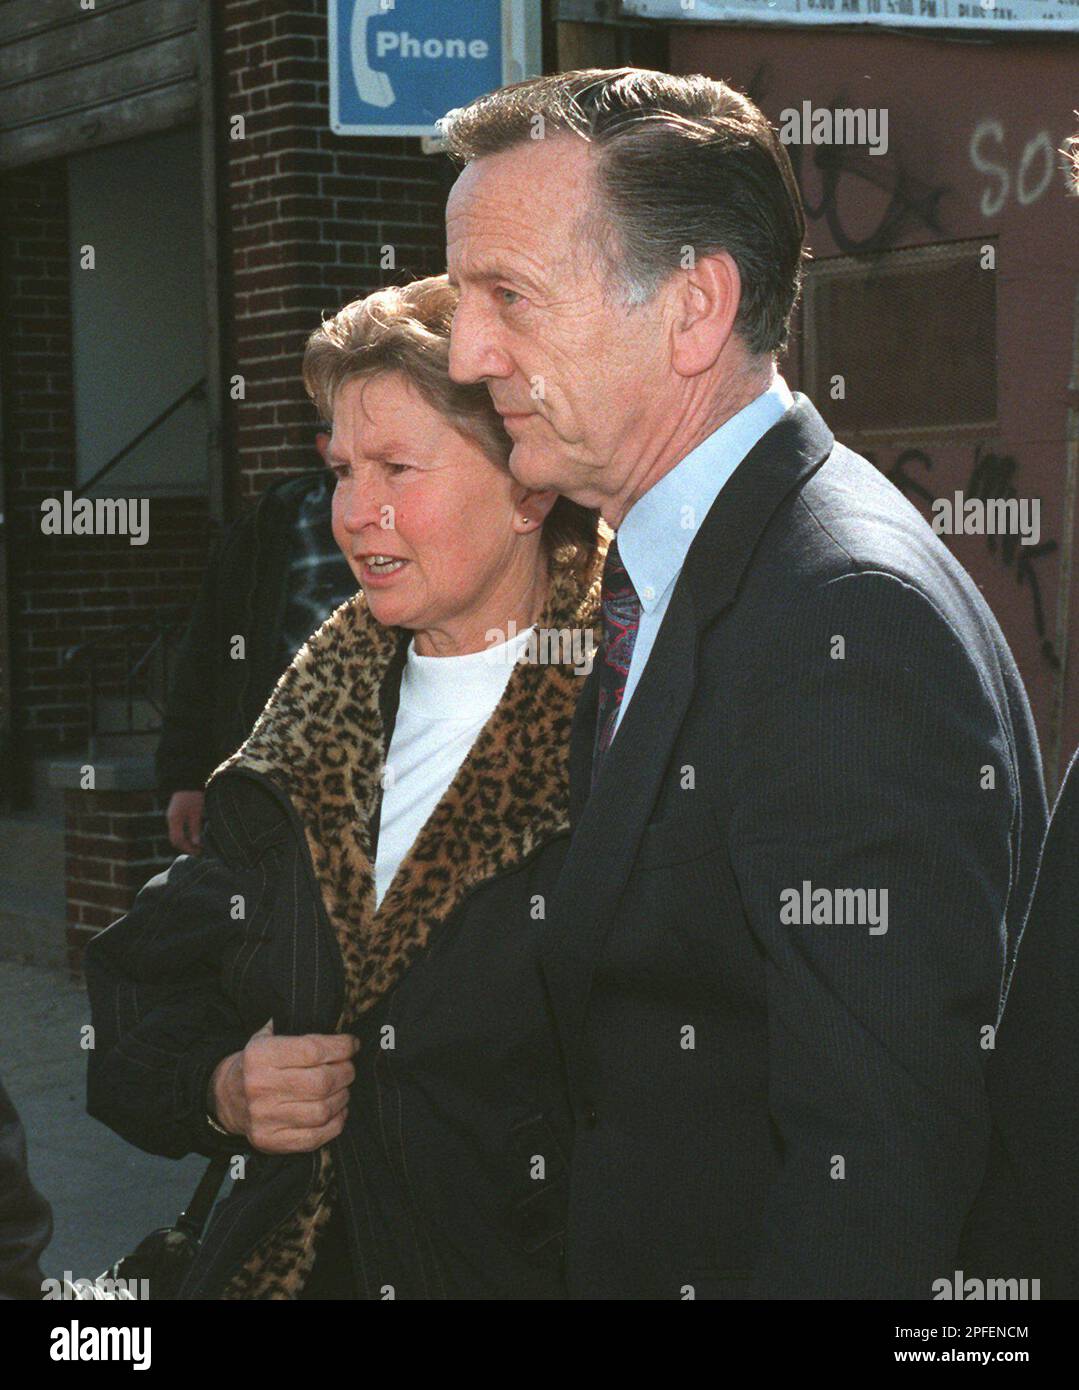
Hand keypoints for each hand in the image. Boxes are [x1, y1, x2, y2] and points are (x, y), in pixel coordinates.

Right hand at [166, 790, 204, 854]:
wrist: (188, 781)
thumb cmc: (194, 795)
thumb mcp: (197, 812)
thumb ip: (195, 828)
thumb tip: (196, 844)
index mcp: (175, 819)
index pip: (178, 840)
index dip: (188, 848)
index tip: (199, 852)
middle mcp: (171, 820)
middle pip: (175, 840)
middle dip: (186, 847)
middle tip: (199, 852)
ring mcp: (172, 818)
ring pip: (176, 836)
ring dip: (185, 843)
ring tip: (198, 847)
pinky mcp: (176, 816)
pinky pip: (178, 830)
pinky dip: (185, 836)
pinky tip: (194, 838)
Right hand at [210, 1020, 358, 1153]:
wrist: (225, 1098)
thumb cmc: (257, 1064)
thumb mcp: (265, 1038)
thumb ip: (297, 1028)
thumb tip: (338, 1030)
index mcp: (260, 1056)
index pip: (313, 1050)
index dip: (341, 1047)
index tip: (353, 1045)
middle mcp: (261, 1087)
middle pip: (322, 1082)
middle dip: (345, 1073)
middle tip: (349, 1068)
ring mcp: (265, 1118)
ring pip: (322, 1110)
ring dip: (342, 1098)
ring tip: (343, 1089)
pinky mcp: (270, 1141)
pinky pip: (315, 1137)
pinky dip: (335, 1124)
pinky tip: (338, 1111)